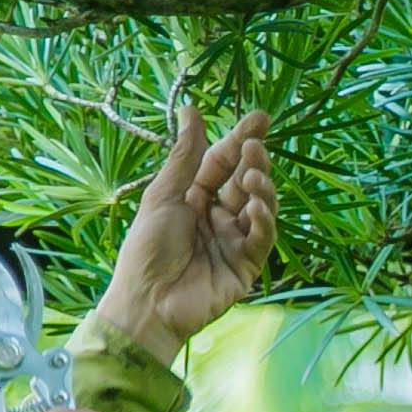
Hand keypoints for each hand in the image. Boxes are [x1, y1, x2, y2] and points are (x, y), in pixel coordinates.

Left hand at [79, 101, 276, 366]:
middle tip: (255, 148)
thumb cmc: (147, 248)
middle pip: (244, 182)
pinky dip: (264, 221)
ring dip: (261, 189)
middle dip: (253, 163)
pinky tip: (255, 207)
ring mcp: (234, 241)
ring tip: (253, 178)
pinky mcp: (246, 266)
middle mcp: (217, 216)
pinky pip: (262, 238)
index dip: (240, 140)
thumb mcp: (164, 195)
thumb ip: (185, 155)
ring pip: (260, 207)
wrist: (147, 303)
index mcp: (194, 198)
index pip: (223, 163)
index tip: (261, 118)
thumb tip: (191, 109)